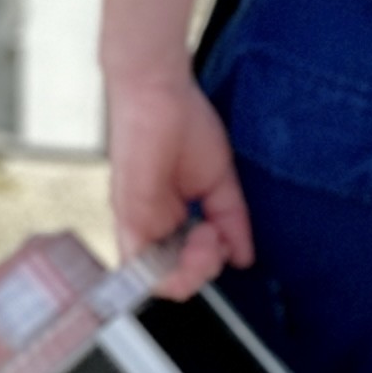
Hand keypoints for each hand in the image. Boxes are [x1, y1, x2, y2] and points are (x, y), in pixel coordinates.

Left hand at [106, 62, 250, 296]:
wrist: (160, 92)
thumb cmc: (183, 124)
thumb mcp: (219, 182)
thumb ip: (232, 221)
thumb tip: (243, 257)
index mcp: (170, 218)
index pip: (185, 265)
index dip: (208, 264)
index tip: (225, 241)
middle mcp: (151, 226)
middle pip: (173, 278)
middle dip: (205, 270)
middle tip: (217, 238)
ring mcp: (137, 223)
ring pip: (157, 279)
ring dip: (193, 272)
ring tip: (208, 237)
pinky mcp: (128, 216)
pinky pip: (140, 266)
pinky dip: (172, 268)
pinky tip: (198, 238)